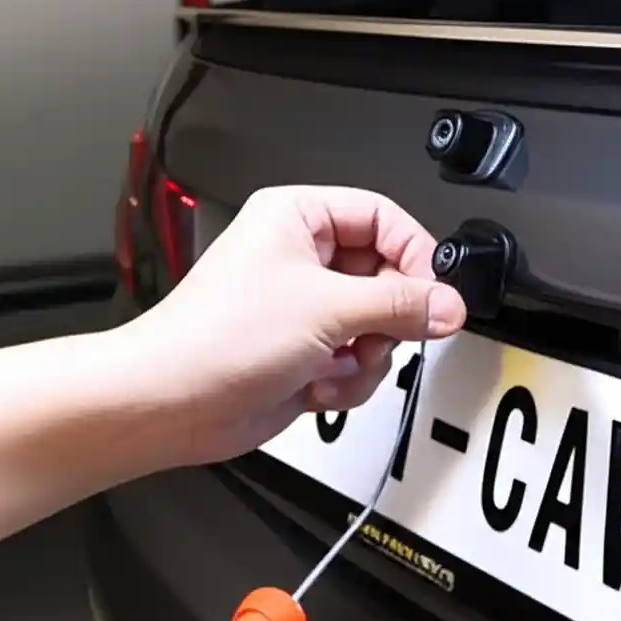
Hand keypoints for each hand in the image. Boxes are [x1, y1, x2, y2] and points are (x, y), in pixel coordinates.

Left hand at [117, 185, 466, 468]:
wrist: (171, 403)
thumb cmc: (214, 338)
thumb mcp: (327, 308)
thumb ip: (400, 304)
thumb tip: (449, 304)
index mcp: (298, 217)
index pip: (384, 217)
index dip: (415, 253)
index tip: (434, 293)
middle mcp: (302, 257)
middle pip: (388, 275)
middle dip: (388, 317)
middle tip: (382, 333)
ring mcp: (305, 308)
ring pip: (379, 324)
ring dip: (366, 355)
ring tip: (337, 362)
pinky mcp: (306, 352)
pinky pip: (358, 361)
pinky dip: (347, 380)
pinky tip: (316, 385)